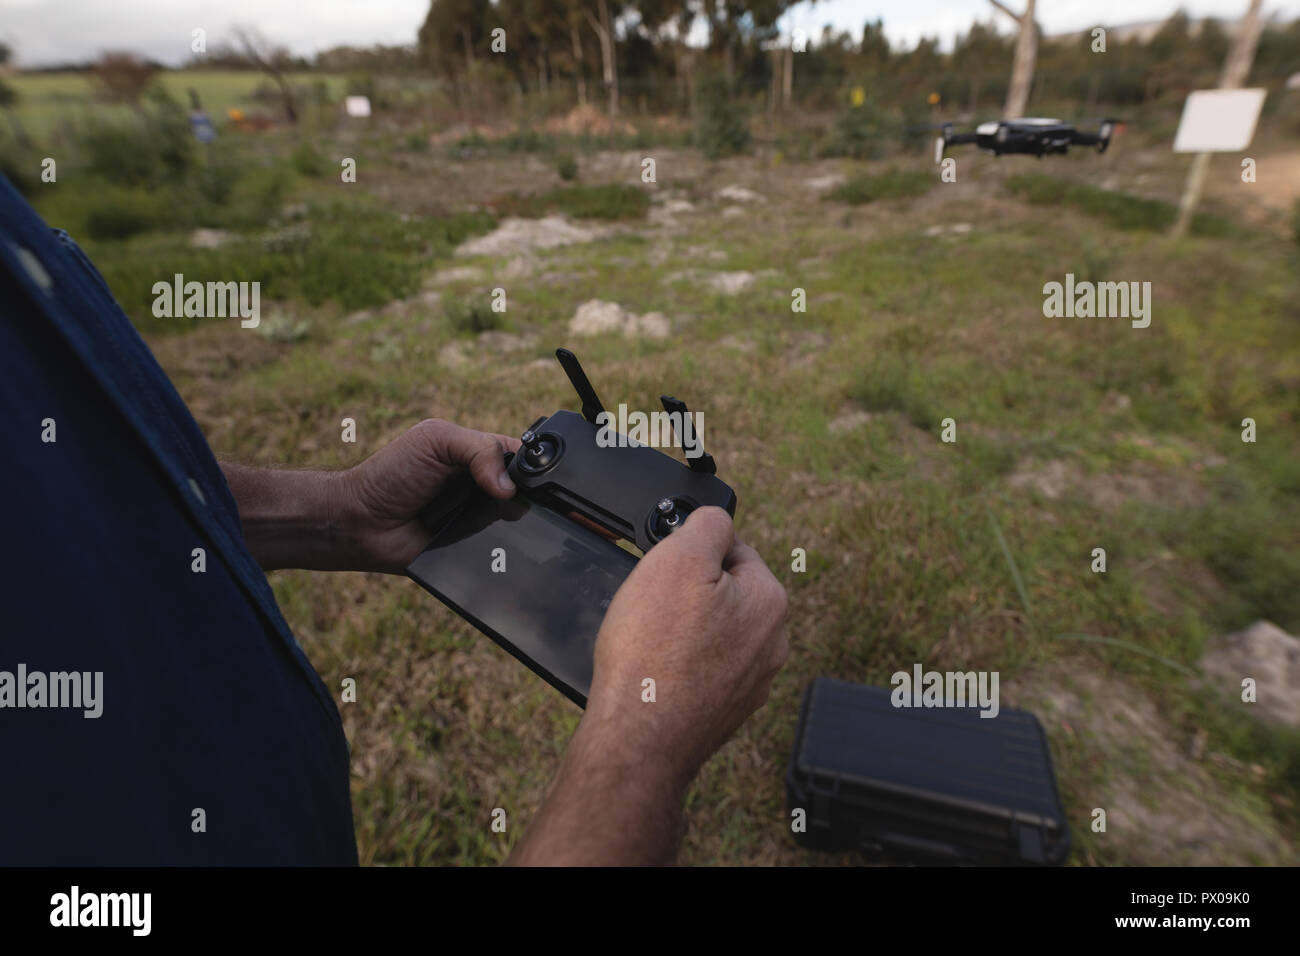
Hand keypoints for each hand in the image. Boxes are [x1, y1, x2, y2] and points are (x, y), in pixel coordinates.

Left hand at [333, 419, 520, 573]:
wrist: (360, 522)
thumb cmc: (391, 474)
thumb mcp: (435, 440)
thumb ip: (478, 448)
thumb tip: (510, 486)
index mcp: (477, 455)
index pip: (520, 456)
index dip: (532, 464)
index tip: (536, 474)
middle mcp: (482, 486)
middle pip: (524, 491)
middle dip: (525, 495)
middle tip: (513, 498)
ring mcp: (478, 519)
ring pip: (515, 523)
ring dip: (511, 522)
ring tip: (498, 520)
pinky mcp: (471, 548)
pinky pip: (496, 551)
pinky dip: (498, 548)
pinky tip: (490, 543)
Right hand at [507, 506, 788, 864]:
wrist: (638, 738)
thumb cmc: (654, 652)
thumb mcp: (678, 558)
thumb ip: (706, 524)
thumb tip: (715, 518)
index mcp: (770, 601)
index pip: (732, 549)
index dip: (690, 552)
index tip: (663, 569)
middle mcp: (771, 644)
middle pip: (721, 591)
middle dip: (685, 593)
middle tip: (650, 607)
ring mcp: (749, 682)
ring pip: (708, 631)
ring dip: (678, 629)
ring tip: (648, 642)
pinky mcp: (724, 710)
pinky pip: (697, 668)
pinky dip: (675, 664)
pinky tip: (653, 671)